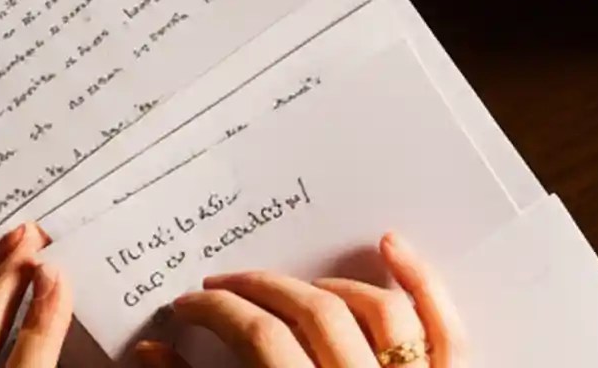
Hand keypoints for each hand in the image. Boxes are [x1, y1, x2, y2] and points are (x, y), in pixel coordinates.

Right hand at [135, 233, 463, 367]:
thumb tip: (151, 354)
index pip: (259, 340)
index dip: (217, 313)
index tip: (188, 306)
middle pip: (312, 314)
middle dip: (258, 289)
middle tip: (220, 288)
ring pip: (377, 310)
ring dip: (326, 285)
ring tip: (288, 286)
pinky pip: (445, 326)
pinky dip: (422, 279)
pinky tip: (388, 244)